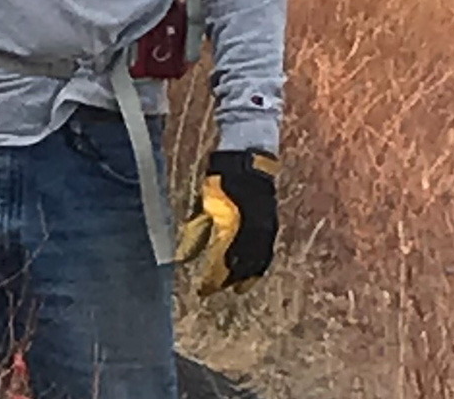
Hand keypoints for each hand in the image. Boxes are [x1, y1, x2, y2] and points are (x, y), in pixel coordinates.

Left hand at [175, 150, 278, 295]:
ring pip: (255, 263)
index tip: (202, 290)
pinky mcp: (271, 228)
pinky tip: (252, 275)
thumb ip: (195, 232)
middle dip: (227, 279)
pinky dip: (258, 267)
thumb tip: (182, 257)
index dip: (211, 278)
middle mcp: (249, 232)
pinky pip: (265, 254)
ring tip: (236, 288)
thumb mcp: (204, 206)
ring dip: (245, 277)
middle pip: (239, 266)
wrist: (248, 163)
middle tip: (216, 289)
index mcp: (229, 227)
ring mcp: (264, 230)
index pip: (219, 261)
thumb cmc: (221, 182)